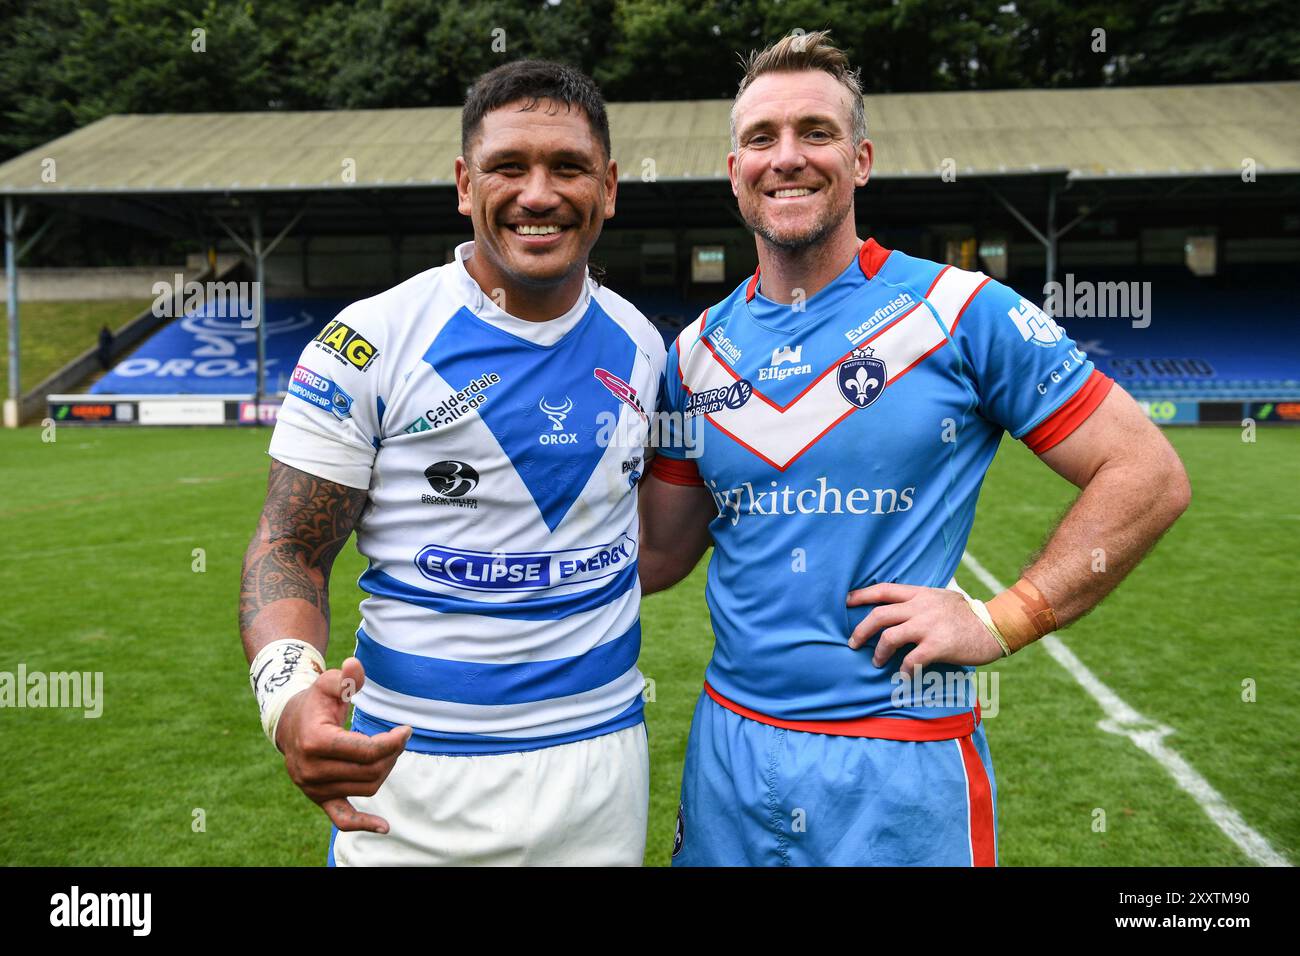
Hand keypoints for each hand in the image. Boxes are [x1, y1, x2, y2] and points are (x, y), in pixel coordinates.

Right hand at [275, 656, 410, 833]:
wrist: (289, 724)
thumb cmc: (315, 702)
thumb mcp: (328, 684)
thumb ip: (344, 678)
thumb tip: (355, 667)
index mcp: (316, 742)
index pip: (366, 751)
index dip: (393, 742)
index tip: (406, 730)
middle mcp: (312, 770)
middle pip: (369, 771)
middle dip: (391, 754)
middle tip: (398, 738)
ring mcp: (314, 788)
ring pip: (365, 789)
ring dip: (384, 771)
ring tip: (388, 752)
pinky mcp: (318, 798)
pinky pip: (342, 819)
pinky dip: (363, 824)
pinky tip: (384, 828)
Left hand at [846, 583, 1003, 676]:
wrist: (996, 626)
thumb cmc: (968, 616)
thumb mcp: (943, 598)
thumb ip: (923, 601)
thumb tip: (904, 609)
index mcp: (920, 594)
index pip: (884, 589)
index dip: (862, 594)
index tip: (846, 601)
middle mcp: (921, 607)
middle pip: (879, 615)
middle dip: (861, 630)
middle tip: (853, 643)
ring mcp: (929, 626)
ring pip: (889, 637)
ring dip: (878, 651)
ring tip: (876, 661)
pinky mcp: (938, 645)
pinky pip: (910, 659)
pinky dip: (903, 669)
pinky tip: (903, 674)